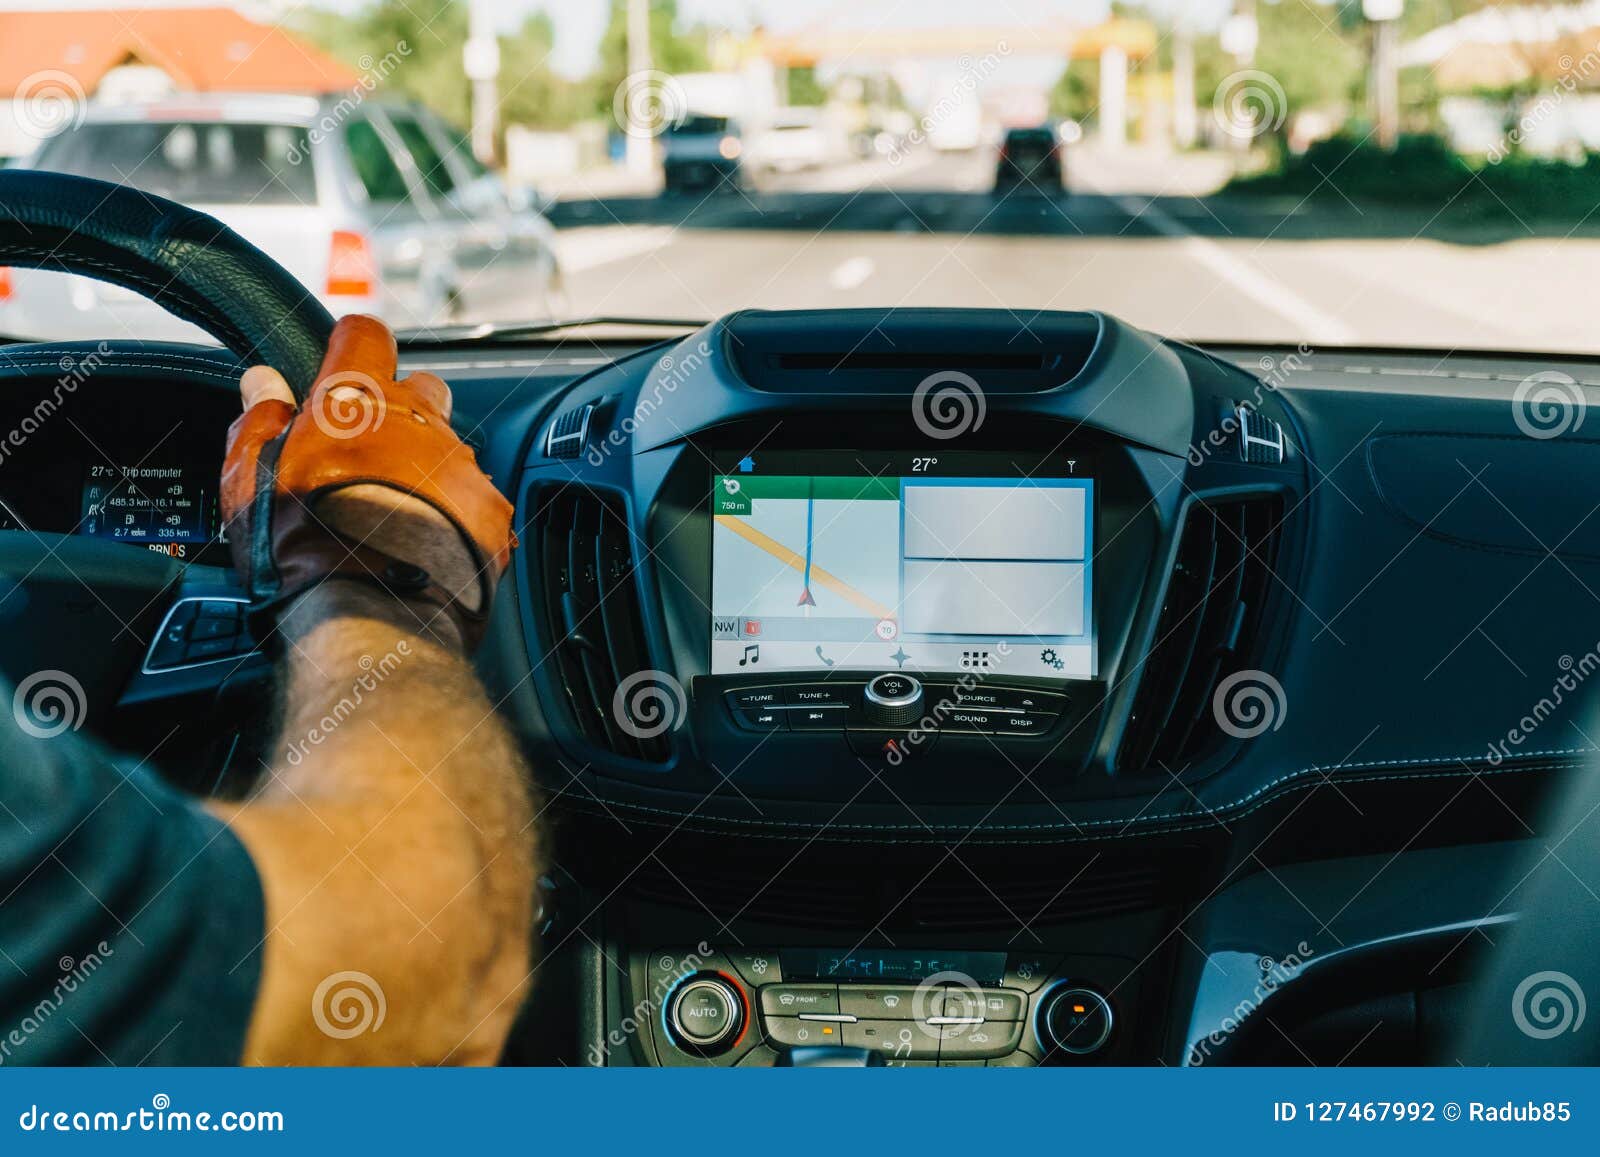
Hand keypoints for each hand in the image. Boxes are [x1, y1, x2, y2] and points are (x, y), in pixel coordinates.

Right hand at [221, 315, 514, 649]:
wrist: (376, 617)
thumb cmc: (306, 548)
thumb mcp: (253, 479)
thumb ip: (260, 420)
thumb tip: (263, 382)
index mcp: (358, 401)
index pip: (365, 336)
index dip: (353, 345)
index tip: (343, 358)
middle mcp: (420, 423)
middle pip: (421, 389)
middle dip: (400, 408)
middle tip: (368, 449)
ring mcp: (463, 467)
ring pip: (451, 446)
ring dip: (427, 465)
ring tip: (395, 511)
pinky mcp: (491, 514)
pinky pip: (477, 498)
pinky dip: (456, 514)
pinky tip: (428, 543)